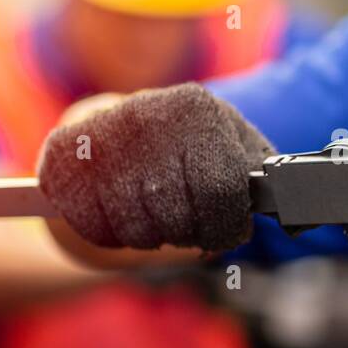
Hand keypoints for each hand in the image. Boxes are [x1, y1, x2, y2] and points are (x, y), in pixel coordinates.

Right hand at [37, 84, 273, 251]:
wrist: (132, 129)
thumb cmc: (197, 154)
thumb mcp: (239, 156)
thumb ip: (258, 182)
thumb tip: (284, 202)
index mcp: (202, 111)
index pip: (219, 191)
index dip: (222, 226)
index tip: (221, 230)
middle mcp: (151, 111)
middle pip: (172, 215)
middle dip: (180, 234)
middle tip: (180, 223)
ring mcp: (103, 130)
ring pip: (130, 224)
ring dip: (144, 236)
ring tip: (150, 215)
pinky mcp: (64, 151)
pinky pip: (87, 220)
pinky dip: (104, 232)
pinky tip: (117, 214)